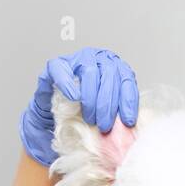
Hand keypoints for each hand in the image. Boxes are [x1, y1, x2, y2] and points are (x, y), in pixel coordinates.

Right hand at [19, 46, 138, 163]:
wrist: (56, 106)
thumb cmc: (83, 108)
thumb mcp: (105, 109)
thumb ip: (117, 111)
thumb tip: (128, 128)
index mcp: (115, 66)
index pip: (126, 79)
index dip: (128, 101)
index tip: (127, 121)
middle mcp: (98, 58)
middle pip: (109, 76)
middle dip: (108, 105)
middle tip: (105, 126)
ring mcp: (77, 58)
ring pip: (90, 72)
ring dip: (91, 99)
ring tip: (90, 119)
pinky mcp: (56, 65)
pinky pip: (63, 71)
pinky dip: (68, 85)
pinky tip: (73, 98)